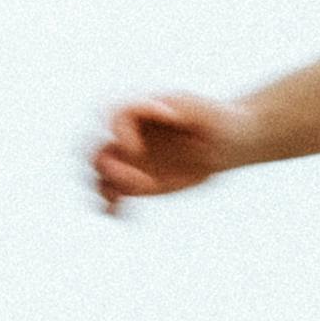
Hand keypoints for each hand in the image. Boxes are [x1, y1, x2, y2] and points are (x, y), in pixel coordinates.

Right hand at [89, 92, 248, 214]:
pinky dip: (110, 207)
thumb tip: (168, 114)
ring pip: (98, 177)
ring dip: (106, 190)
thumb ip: (182, 106)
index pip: (112, 116)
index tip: (138, 149)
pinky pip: (112, 196)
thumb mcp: (202, 107)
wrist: (225, 141)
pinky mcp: (135, 183)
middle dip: (109, 169)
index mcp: (138, 111)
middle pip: (94, 151)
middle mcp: (126, 136)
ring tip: (133, 199)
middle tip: (143, 182)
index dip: (117, 133)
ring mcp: (128, 161)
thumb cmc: (212, 117)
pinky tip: (122, 214)